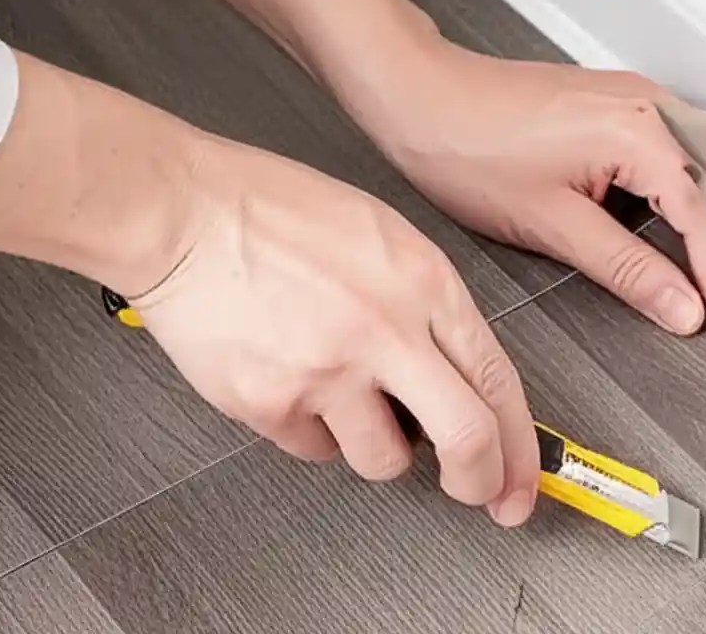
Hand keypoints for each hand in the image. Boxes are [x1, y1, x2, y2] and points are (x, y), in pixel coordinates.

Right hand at [133, 136, 538, 525]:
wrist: (182, 213)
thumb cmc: (275, 214)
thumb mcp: (385, 238)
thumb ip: (429, 306)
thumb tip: (459, 376)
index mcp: (424, 283)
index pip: (498, 380)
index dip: (522, 444)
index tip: (523, 480)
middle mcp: (386, 330)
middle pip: (466, 437)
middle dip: (481, 481)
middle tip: (477, 492)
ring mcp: (328, 372)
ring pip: (385, 461)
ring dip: (379, 446)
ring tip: (348, 398)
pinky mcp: (271, 404)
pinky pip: (315, 450)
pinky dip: (314, 431)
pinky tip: (295, 382)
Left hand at [376, 41, 705, 334]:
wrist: (419, 96)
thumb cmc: (468, 148)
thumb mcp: (554, 226)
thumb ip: (628, 269)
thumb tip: (683, 306)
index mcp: (639, 133)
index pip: (700, 215)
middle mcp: (646, 105)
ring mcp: (631, 98)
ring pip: (697, 163)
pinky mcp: (613, 101)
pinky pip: (671, 146)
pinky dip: (682, 187)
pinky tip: (677, 218)